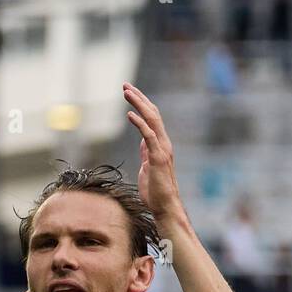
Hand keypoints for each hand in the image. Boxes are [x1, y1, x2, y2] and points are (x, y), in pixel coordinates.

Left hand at [123, 82, 183, 220]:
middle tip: (126, 85)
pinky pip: (149, 136)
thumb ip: (146, 152)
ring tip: (126, 92)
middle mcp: (164, 143)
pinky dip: (140, 123)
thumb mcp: (148, 167)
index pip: (152, 118)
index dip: (142, 104)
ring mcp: (162, 150)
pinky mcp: (158, 158)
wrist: (165, 206)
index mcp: (161, 145)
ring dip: (139, 104)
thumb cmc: (156, 191)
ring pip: (152, 120)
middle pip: (153, 114)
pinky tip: (130, 114)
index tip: (130, 92)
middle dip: (139, 98)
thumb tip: (142, 141)